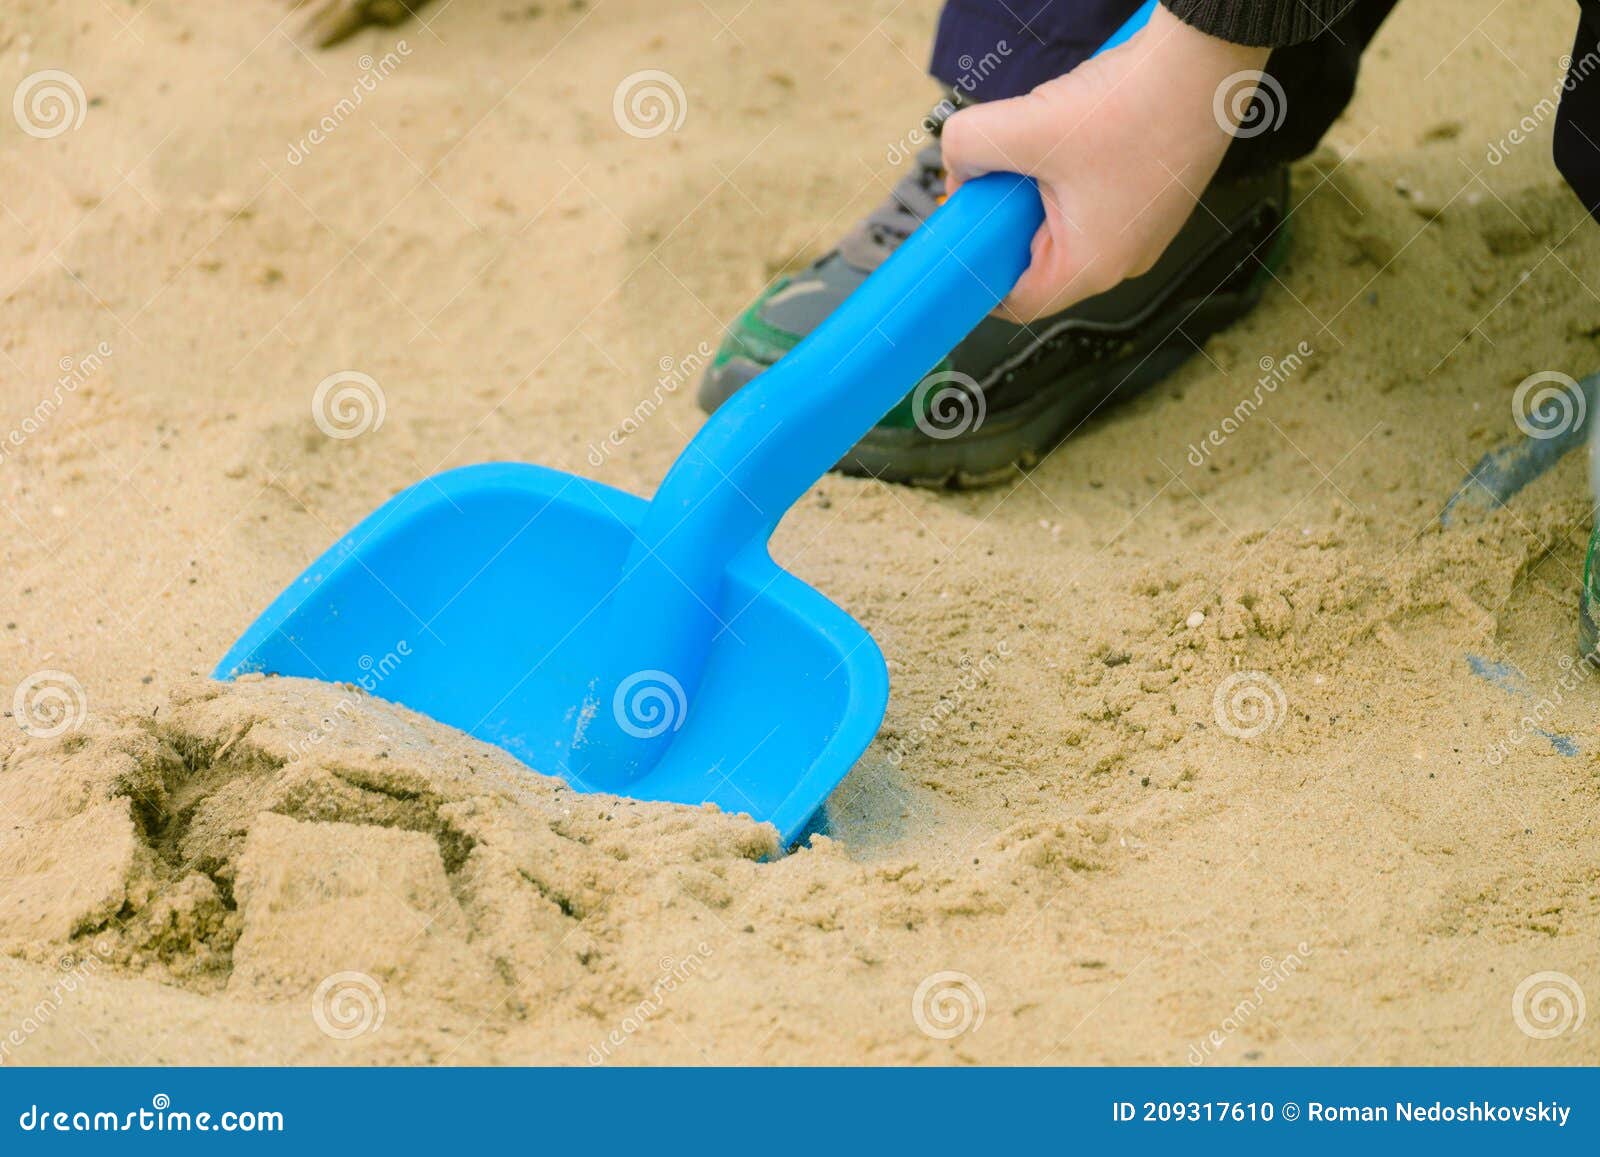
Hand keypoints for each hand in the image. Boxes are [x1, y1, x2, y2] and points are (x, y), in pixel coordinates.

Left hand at [940, 5, 1270, 321]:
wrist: (1204, 58)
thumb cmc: (1135, 102)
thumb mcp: (1027, 126)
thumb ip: (967, 148)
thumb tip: (955, 166)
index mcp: (1092, 266)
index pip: (1016, 302)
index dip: (977, 276)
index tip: (958, 244)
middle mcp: (1122, 260)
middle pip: (1038, 262)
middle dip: (1006, 222)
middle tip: (992, 179)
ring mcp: (1142, 232)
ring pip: (1064, 227)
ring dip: (1037, 193)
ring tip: (1038, 148)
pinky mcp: (1151, 200)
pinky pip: (1091, 203)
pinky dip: (1067, 177)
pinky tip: (1069, 138)